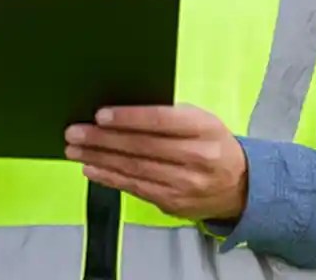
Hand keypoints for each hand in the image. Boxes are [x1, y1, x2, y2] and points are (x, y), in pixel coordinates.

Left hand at [64, 104, 247, 221]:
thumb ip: (167, 115)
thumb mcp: (200, 120)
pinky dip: (109, 178)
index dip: (128, 118)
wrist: (241, 185)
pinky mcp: (173, 203)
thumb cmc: (212, 144)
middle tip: (75, 132)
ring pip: (133, 169)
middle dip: (102, 139)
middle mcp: (196, 157)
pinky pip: (135, 188)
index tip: (100, 115)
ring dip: (99, 159)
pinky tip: (91, 168)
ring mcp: (185, 184)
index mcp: (204, 129)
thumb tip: (121, 112)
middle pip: (141, 147)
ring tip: (74, 149)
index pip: (161, 121)